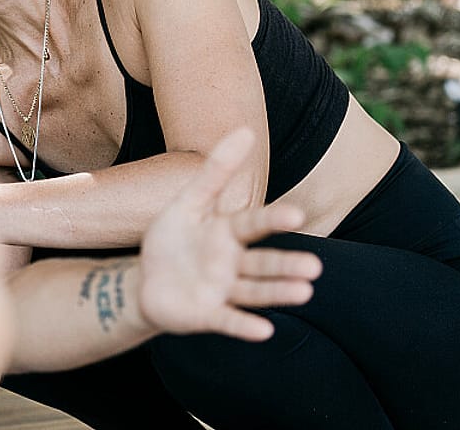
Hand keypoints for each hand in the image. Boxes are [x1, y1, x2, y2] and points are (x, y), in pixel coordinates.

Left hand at [137, 128, 322, 341]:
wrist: (145, 283)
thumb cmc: (172, 241)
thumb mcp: (188, 202)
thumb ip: (216, 171)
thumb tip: (245, 129)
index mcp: (228, 233)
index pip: (253, 224)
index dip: (272, 220)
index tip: (296, 215)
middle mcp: (233, 264)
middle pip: (262, 263)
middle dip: (286, 264)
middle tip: (314, 267)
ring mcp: (222, 291)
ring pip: (254, 292)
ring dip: (278, 292)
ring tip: (305, 291)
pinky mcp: (207, 315)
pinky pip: (228, 321)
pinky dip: (245, 326)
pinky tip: (265, 331)